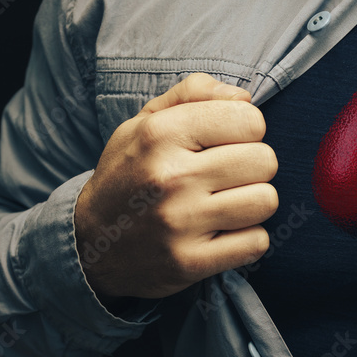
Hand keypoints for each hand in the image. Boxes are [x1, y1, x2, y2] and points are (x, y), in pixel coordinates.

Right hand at [74, 73, 277, 301]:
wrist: (91, 243)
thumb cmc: (130, 174)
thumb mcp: (145, 122)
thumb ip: (194, 94)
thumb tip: (246, 97)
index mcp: (161, 133)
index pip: (250, 120)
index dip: (246, 130)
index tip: (227, 142)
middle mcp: (171, 176)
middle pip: (264, 160)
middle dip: (253, 166)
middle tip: (228, 176)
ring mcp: (180, 223)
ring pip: (266, 201)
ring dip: (254, 202)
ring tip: (228, 203)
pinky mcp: (190, 262)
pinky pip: (257, 243)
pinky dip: (248, 239)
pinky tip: (224, 233)